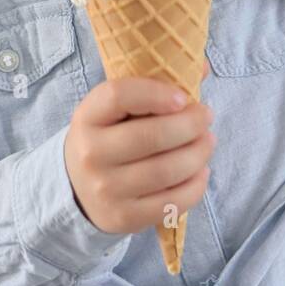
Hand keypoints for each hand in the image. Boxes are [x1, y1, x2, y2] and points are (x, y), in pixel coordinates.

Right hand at [64, 57, 214, 235]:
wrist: (76, 186)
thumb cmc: (108, 135)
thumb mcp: (115, 108)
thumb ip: (154, 84)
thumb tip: (202, 67)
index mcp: (87, 117)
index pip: (118, 96)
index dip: (156, 93)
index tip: (183, 97)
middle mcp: (91, 154)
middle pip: (150, 137)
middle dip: (190, 125)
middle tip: (206, 116)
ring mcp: (106, 189)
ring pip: (165, 171)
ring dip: (198, 154)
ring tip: (208, 142)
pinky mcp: (123, 217)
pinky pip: (169, 204)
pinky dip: (195, 186)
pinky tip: (201, 172)